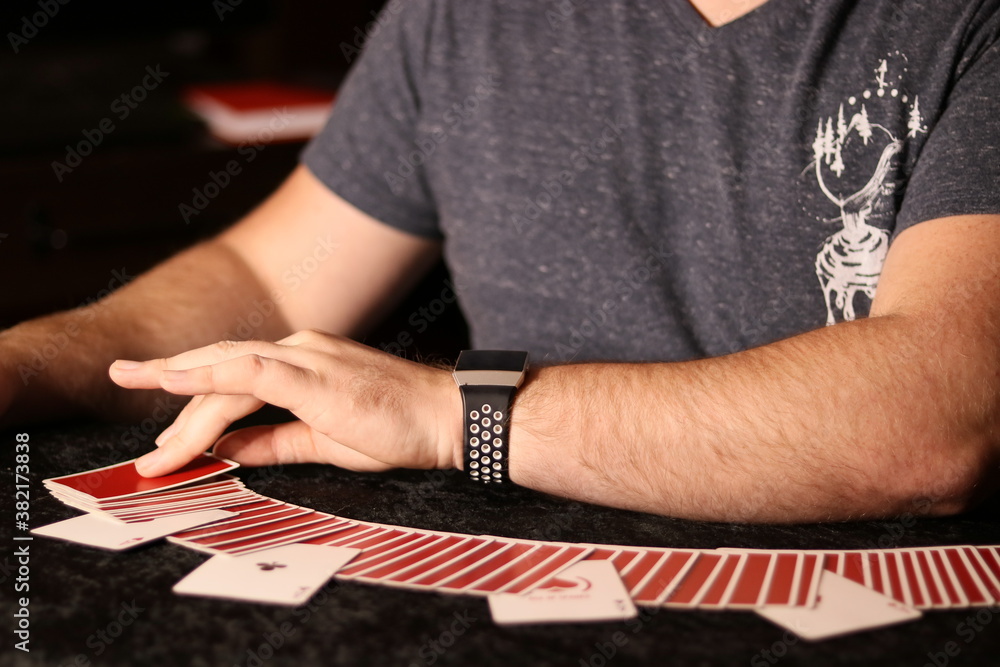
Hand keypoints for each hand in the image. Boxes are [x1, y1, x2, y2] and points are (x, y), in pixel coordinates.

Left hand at [108, 330, 461, 476]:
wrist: (448, 419)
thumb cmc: (397, 428)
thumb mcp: (323, 440)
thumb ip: (273, 441)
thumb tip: (227, 450)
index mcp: (303, 363)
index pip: (234, 381)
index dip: (194, 408)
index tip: (168, 439)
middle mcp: (299, 349)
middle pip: (218, 370)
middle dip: (168, 388)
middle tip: (129, 405)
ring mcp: (305, 356)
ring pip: (224, 373)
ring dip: (179, 402)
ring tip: (150, 443)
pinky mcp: (313, 373)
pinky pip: (249, 370)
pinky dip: (206, 377)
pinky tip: (171, 383)